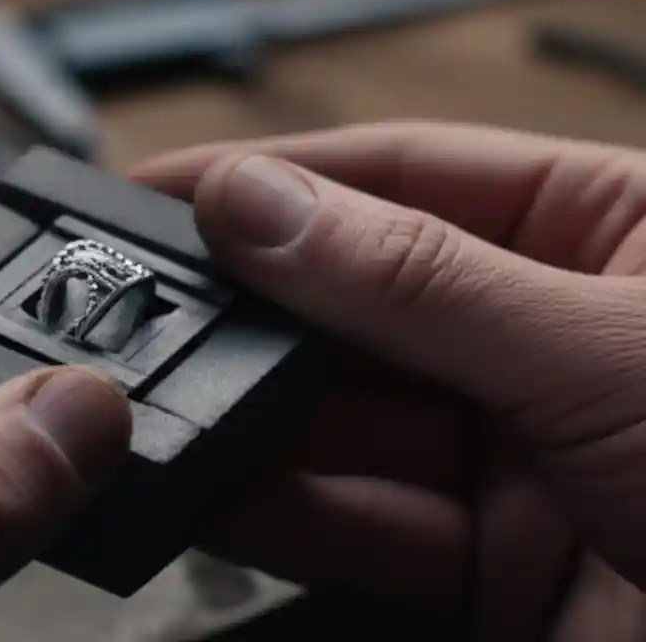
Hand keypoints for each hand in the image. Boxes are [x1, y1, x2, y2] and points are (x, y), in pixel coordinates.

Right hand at [133, 122, 645, 639]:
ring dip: (256, 417)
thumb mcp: (604, 352)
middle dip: (257, 312)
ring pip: (350, 423)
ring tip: (165, 401)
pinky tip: (217, 487)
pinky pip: (362, 524)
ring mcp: (523, 460)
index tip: (170, 190)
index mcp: (618, 236)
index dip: (283, 180)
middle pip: (363, 305)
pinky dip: (281, 512)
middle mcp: (557, 342)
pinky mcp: (494, 569)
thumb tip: (262, 206)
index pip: (412, 178)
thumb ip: (416, 279)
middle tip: (148, 308)